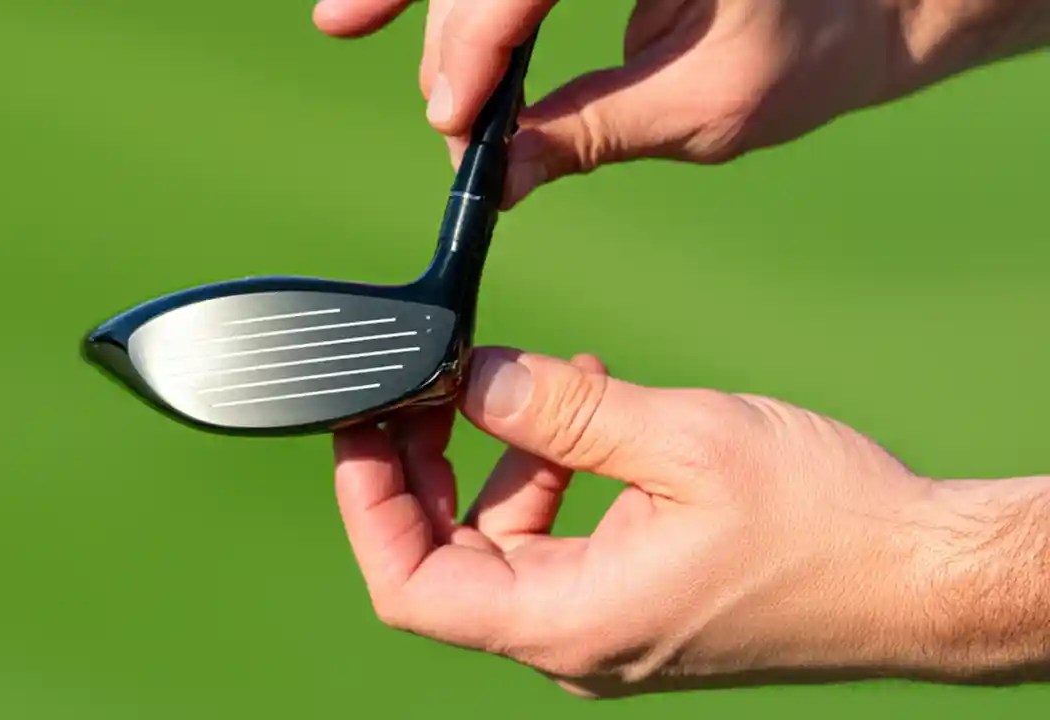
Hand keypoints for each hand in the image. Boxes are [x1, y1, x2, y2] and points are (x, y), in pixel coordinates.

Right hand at [314, 0, 1046, 206]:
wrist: (870, 2)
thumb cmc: (817, 44)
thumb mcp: (707, 104)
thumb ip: (593, 131)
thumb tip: (498, 173)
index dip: (476, 42)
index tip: (456, 121)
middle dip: (455, 40)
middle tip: (451, 126)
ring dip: (453, 22)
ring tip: (450, 99)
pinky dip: (466, 5)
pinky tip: (409, 25)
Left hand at [332, 347, 1049, 696]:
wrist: (924, 578)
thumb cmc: (828, 524)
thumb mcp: (683, 442)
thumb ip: (563, 412)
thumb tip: (474, 376)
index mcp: (570, 620)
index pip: (411, 586)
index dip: (368, 504)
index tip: (364, 422)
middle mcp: (574, 638)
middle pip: (447, 559)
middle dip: (432, 466)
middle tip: (438, 382)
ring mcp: (605, 623)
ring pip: (505, 541)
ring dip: (510, 458)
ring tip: (559, 384)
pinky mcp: (636, 599)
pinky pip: (560, 539)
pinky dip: (558, 473)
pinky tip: (597, 415)